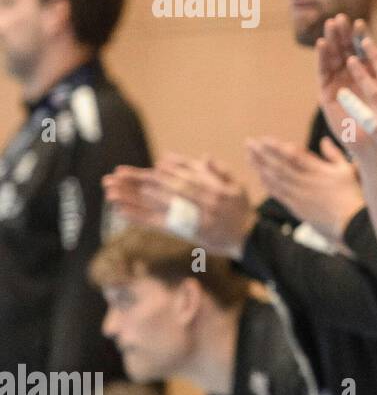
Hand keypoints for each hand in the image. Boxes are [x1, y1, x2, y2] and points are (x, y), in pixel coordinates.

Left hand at [102, 153, 256, 258]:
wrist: (248, 237)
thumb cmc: (240, 208)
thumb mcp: (236, 185)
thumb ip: (218, 170)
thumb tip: (202, 156)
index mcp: (212, 189)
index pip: (179, 179)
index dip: (157, 173)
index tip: (135, 169)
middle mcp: (200, 203)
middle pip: (162, 191)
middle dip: (137, 184)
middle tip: (113, 177)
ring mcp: (192, 219)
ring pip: (157, 207)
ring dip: (132, 199)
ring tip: (110, 192)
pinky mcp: (185, 232)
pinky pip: (158, 224)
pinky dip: (139, 217)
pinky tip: (122, 212)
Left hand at [246, 136, 364, 241]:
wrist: (351, 224)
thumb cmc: (352, 196)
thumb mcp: (347, 170)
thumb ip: (334, 154)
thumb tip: (323, 140)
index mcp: (319, 171)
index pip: (293, 155)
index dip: (277, 147)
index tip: (264, 138)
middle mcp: (306, 182)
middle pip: (279, 165)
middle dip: (262, 153)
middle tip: (249, 142)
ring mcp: (300, 196)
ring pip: (275, 179)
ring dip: (260, 166)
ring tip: (249, 155)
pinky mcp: (297, 208)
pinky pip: (278, 194)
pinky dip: (267, 184)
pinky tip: (258, 175)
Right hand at [315, 12, 374, 155]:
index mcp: (369, 76)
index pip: (363, 52)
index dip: (360, 38)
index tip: (360, 22)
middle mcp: (352, 79)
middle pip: (346, 52)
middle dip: (343, 35)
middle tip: (341, 18)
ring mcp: (339, 86)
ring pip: (334, 60)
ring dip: (331, 42)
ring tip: (329, 26)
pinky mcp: (327, 97)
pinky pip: (323, 75)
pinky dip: (322, 59)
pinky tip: (321, 45)